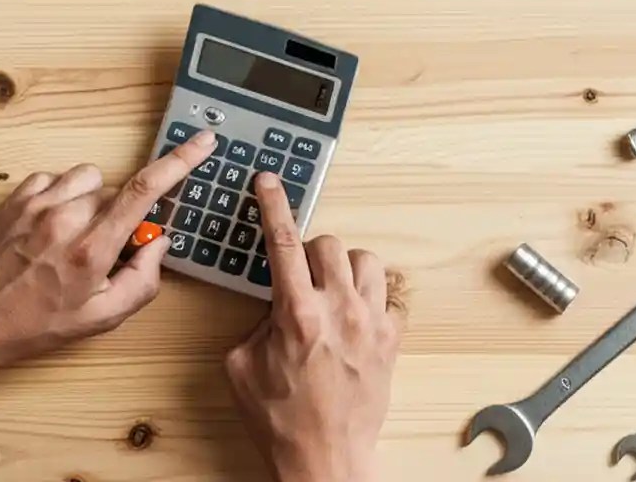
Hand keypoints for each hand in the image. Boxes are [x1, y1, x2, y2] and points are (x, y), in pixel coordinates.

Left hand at [0, 131, 216, 395]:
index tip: (203, 143)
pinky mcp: (21, 197)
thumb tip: (159, 243)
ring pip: (92, 180)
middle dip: (124, 213)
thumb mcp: (103, 318)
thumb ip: (144, 280)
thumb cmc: (35, 321)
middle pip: (120, 190)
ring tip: (79, 232)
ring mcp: (40, 204)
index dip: (180, 163)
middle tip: (107, 247)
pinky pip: (60, 179)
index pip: (144, 191)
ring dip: (95, 200)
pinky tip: (55, 224)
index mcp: (92, 250)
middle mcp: (66, 219)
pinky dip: (65, 197)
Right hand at [225, 172, 400, 481]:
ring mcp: (372, 322)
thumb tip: (272, 302)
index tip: (270, 180)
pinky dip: (371, 296)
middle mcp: (340, 310)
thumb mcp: (241, 366)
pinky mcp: (393, 338)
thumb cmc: (280, 419)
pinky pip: (389, 294)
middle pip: (329, 243)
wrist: (325, 456)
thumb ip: (256, 321)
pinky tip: (355, 316)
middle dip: (310, 251)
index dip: (273, 204)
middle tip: (299, 275)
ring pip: (367, 260)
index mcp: (296, 314)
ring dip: (345, 268)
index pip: (282, 242)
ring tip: (331, 292)